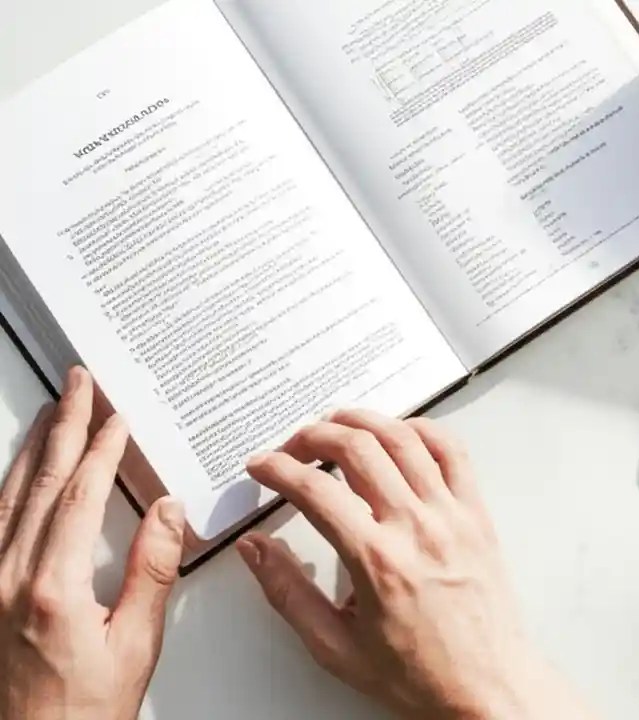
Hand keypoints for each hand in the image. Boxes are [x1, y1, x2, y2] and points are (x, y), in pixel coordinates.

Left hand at [0, 367, 186, 719]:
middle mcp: (6, 580)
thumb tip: (167, 515)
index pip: (79, 497)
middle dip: (63, 427)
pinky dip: (9, 488)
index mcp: (50, 589)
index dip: (100, 450)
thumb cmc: (81, 713)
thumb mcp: (135, 646)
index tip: (116, 418)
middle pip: (38, 484)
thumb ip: (151, 573)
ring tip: (52, 413)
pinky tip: (18, 474)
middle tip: (78, 386)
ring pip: (7, 497)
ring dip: (34, 449)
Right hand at [238, 411, 594, 719]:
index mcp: (377, 561)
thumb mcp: (336, 647)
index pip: (316, 490)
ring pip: (404, 438)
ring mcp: (452, 515)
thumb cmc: (420, 672)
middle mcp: (417, 528)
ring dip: (364, 421)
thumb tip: (255, 550)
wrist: (488, 685)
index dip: (278, 469)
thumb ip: (288, 593)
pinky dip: (421, 431)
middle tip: (294, 446)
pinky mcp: (477, 514)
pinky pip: (452, 452)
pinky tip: (399, 434)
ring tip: (337, 425)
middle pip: (358, 448)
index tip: (262, 466)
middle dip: (314, 435)